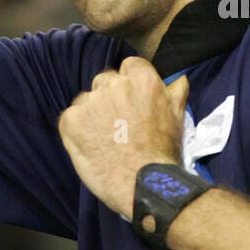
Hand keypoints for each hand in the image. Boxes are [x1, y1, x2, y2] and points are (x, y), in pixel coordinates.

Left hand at [58, 58, 188, 217]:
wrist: (142, 184)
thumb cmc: (163, 152)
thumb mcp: (178, 117)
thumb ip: (175, 92)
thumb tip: (178, 78)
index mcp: (141, 79)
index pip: (130, 66)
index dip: (131, 84)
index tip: (134, 102)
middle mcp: (114, 84)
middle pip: (106, 81)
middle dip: (111, 97)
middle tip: (119, 124)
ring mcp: (90, 102)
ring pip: (88, 99)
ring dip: (94, 113)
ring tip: (106, 139)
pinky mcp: (70, 120)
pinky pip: (71, 117)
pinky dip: (78, 129)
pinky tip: (92, 145)